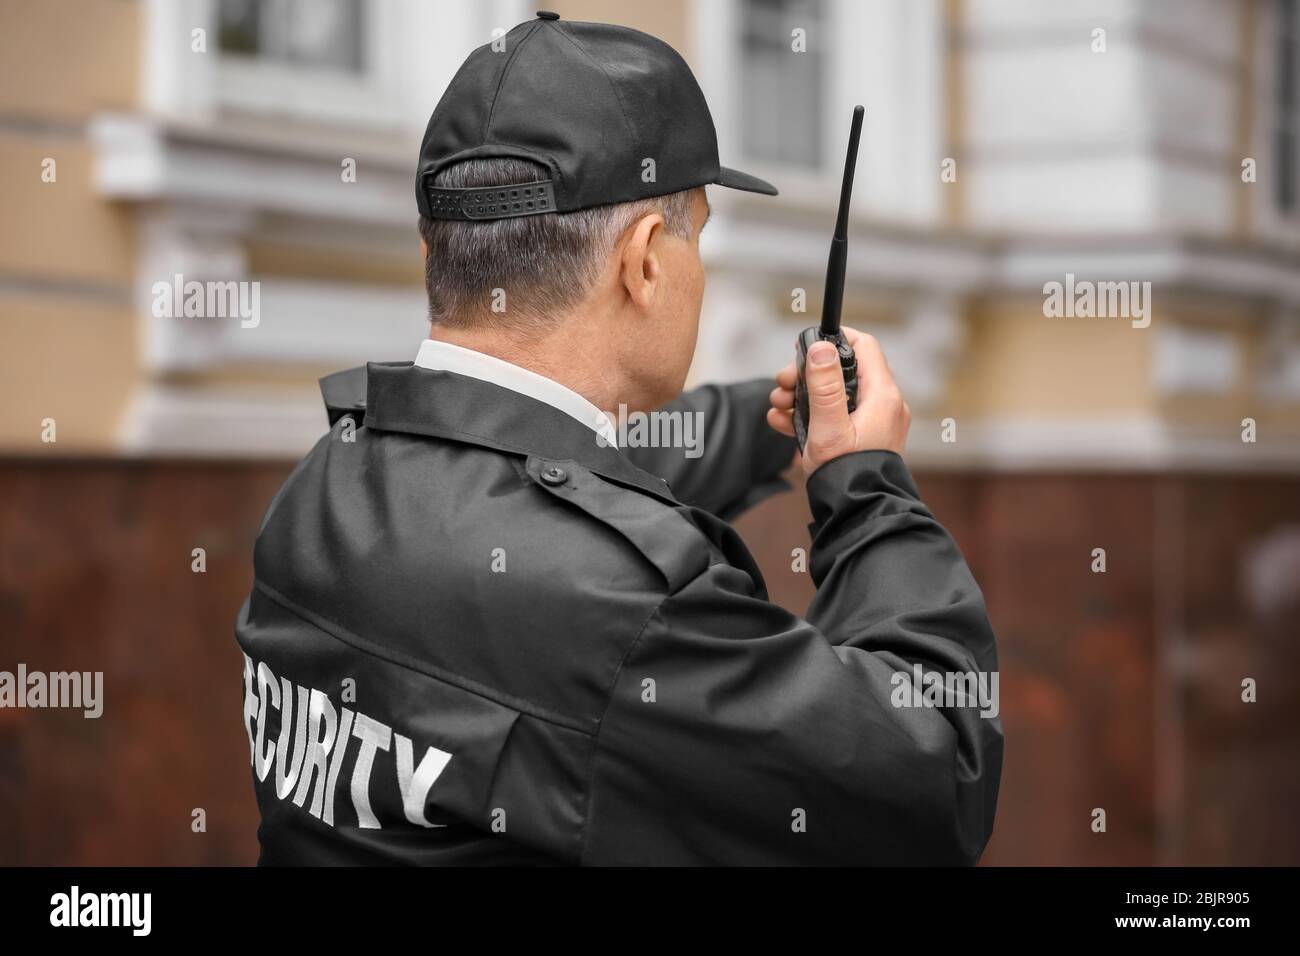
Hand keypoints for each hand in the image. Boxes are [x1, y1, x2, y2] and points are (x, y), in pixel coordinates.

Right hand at [766, 326, 910, 475]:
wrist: (858, 515)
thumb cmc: (847, 476)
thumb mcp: (829, 428)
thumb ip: (825, 386)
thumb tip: (822, 347)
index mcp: (882, 396)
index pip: (864, 347)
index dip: (834, 340)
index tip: (805, 346)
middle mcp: (882, 405)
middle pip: (844, 371)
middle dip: (807, 374)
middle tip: (782, 383)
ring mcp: (873, 422)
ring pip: (836, 394)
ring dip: (803, 395)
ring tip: (778, 406)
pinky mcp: (862, 437)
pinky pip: (836, 416)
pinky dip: (811, 415)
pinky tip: (782, 422)